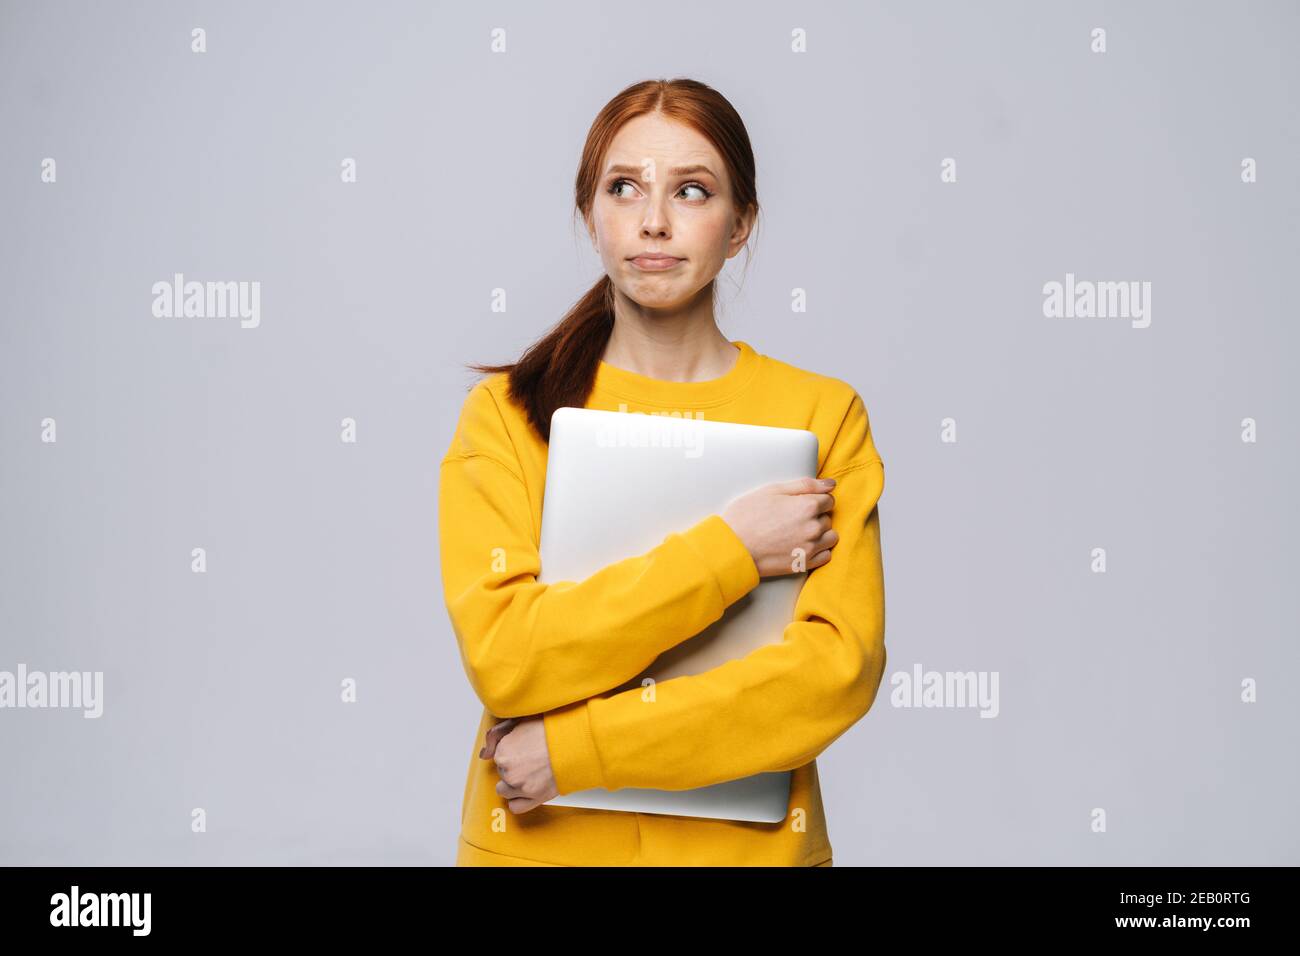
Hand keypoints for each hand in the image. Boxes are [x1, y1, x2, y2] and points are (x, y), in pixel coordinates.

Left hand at [479, 716, 558, 813]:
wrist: (577, 742)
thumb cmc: (553, 730)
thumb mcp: (520, 722)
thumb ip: (497, 736)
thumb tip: (484, 754)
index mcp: (503, 751)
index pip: (498, 756)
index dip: (511, 751)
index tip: (523, 748)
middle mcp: (509, 771)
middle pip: (502, 773)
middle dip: (513, 768)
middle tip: (530, 759)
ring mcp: (521, 786)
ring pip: (505, 791)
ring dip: (514, 784)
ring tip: (531, 773)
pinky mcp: (535, 798)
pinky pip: (515, 806)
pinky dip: (519, 800)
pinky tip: (527, 790)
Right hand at [721, 476, 838, 576]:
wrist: (732, 546)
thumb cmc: (747, 515)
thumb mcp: (773, 490)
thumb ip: (806, 485)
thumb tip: (831, 484)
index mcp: (808, 506)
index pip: (828, 499)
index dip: (814, 499)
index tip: (799, 503)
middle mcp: (813, 527)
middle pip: (827, 517)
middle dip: (816, 516)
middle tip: (793, 517)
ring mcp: (810, 547)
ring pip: (830, 537)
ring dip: (821, 533)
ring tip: (800, 531)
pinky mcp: (804, 564)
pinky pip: (826, 556)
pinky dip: (819, 550)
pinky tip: (803, 545)